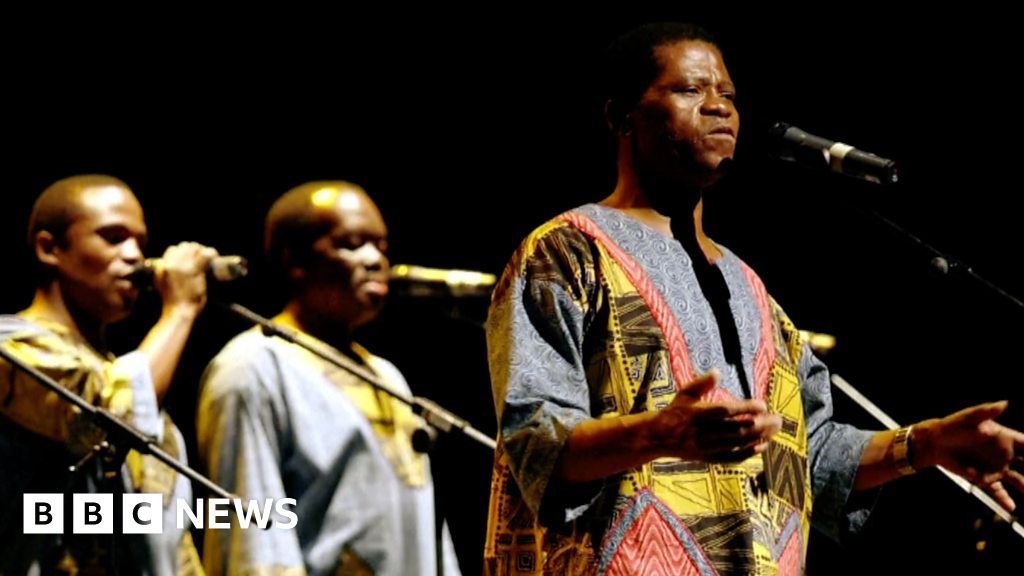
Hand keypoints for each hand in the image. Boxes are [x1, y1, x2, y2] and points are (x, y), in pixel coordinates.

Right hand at [153, 242, 218, 312]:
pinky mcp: (195, 270)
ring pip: (195, 248)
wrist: (179, 313)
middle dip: (194, 248)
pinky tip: (215, 256)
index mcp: (161, 267)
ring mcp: (183, 266)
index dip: (182, 251)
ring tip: (209, 256)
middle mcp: (170, 264)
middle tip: (201, 256)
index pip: (172, 250)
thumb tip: (170, 265)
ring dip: (203, 250)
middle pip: (184, 246)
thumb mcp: (161, 285)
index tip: (190, 256)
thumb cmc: (172, 303)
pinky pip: (205, 255)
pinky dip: (212, 253)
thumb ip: (165, 273)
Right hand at [651, 370, 781, 462]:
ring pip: (737, 443)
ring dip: (759, 437)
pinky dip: (748, 453)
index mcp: (698, 413)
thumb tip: (717, 372)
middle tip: (777, 419)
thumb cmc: (674, 411)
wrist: (658, 437)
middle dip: (760, 424)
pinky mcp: (708, 458)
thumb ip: (701, 384)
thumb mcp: (684, 394)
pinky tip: (762, 446)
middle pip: (736, 429)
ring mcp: (706, 447)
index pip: (726, 411)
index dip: (746, 408)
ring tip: (774, 430)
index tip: (763, 405)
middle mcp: (703, 431)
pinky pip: (731, 457)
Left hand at [916, 401, 1023, 510]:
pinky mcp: (984, 479)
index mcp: (1004, 438)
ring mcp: (995, 468)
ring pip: (1017, 480)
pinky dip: (1004, 500)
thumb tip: (1004, 403)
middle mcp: (1003, 454)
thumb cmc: (953, 426)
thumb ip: (986, 412)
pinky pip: (998, 491)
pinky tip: (1010, 508)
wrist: (934, 443)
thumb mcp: (969, 417)